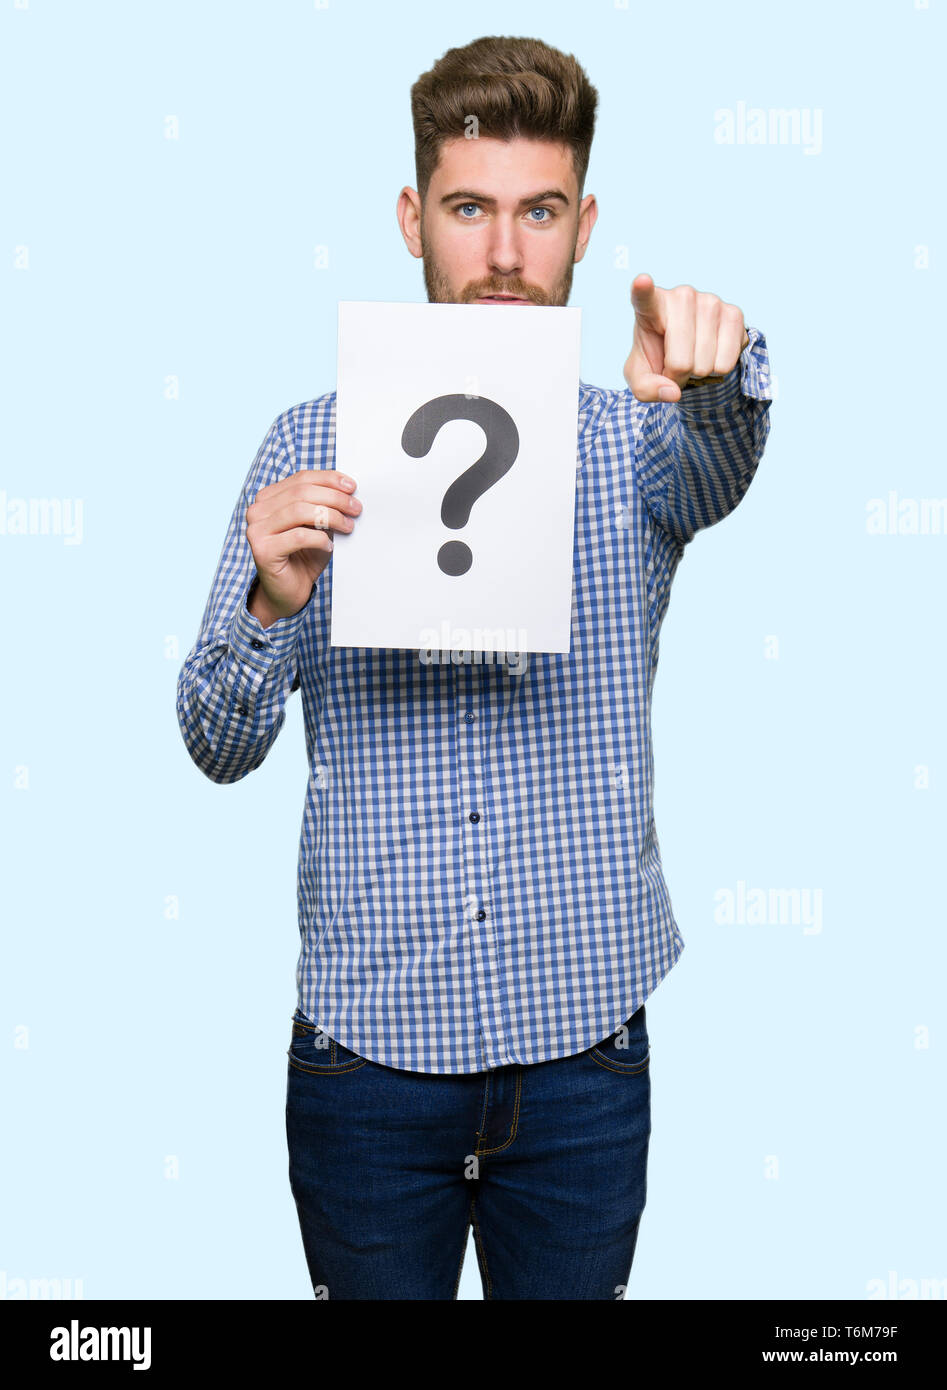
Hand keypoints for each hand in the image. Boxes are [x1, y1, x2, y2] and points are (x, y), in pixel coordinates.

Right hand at [245, 469, 361, 619]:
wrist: (289, 592)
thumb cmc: (304, 557)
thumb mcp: (316, 525)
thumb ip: (323, 505)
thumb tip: (348, 490)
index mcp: (268, 498)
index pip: (301, 478)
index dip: (328, 479)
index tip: (352, 486)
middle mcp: (257, 510)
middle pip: (301, 492)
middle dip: (334, 498)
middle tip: (356, 508)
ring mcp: (256, 530)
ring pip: (299, 511)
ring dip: (331, 517)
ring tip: (348, 526)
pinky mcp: (263, 550)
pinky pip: (299, 536)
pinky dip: (319, 539)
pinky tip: (329, 547)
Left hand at [623, 272, 749, 402]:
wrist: (687, 349)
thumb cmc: (658, 358)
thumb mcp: (640, 377)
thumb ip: (646, 389)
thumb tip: (673, 392)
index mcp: (651, 307)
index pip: (644, 297)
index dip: (642, 291)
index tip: (641, 281)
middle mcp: (681, 296)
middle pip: (681, 362)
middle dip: (678, 376)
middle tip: (674, 365)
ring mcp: (710, 301)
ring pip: (706, 365)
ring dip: (699, 373)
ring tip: (692, 357)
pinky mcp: (734, 313)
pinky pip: (727, 362)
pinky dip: (719, 370)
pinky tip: (711, 353)